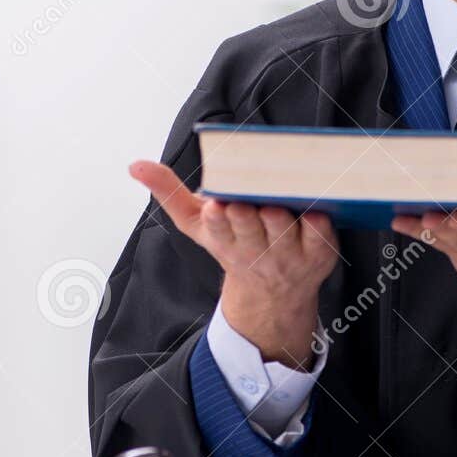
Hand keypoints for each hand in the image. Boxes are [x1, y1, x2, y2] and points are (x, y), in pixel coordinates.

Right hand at [130, 160, 337, 368]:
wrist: (273, 291)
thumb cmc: (235, 244)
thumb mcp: (197, 223)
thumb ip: (168, 191)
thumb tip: (136, 165)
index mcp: (224, 239)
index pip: (218, 228)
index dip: (219, 218)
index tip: (216, 206)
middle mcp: (256, 249)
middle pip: (251, 229)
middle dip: (247, 215)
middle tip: (247, 199)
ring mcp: (289, 254)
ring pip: (283, 232)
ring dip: (281, 218)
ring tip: (279, 200)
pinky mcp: (320, 254)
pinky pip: (321, 236)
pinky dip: (319, 223)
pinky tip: (316, 207)